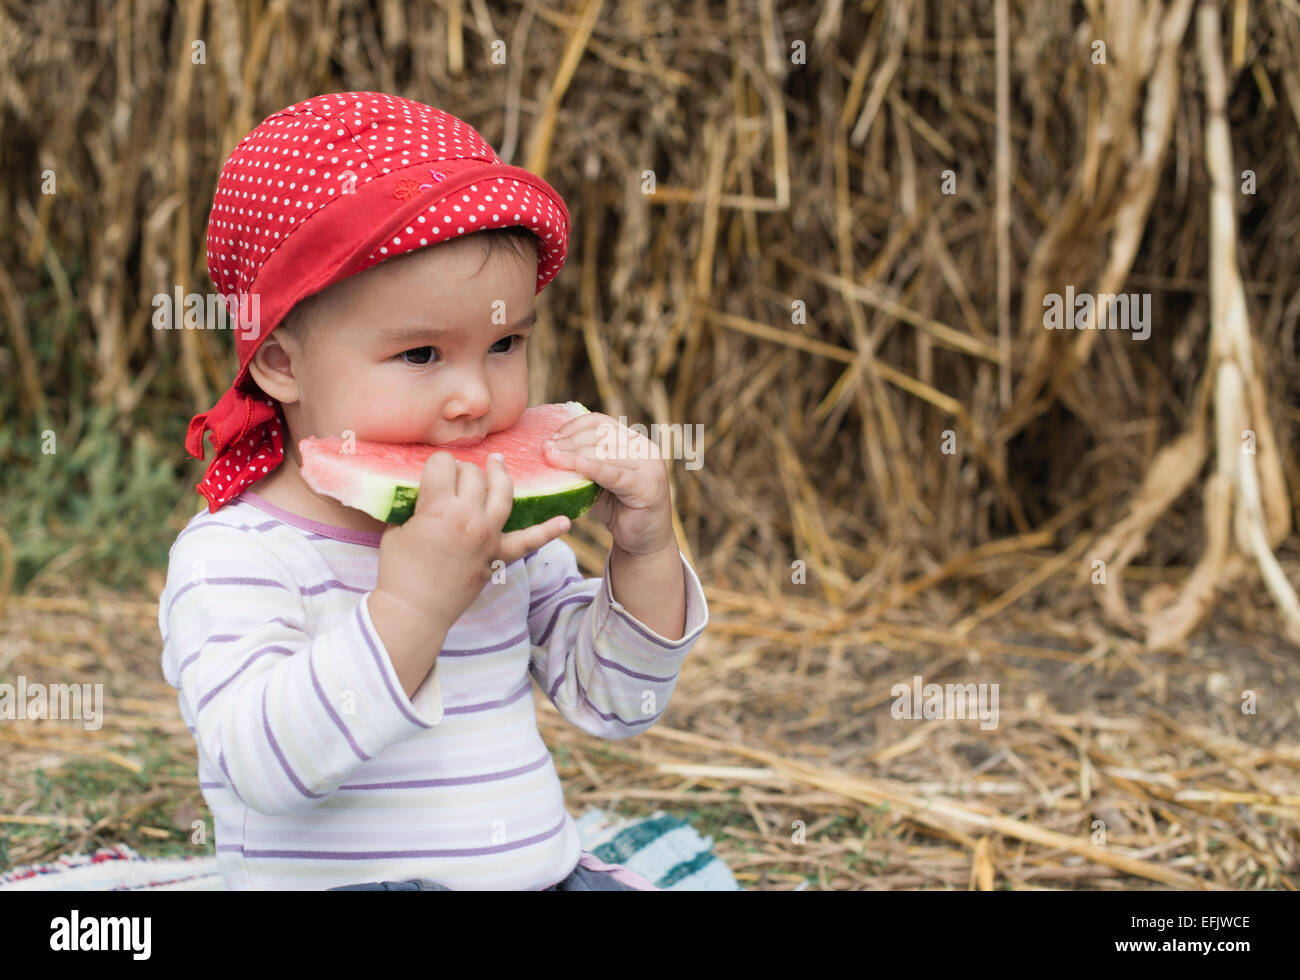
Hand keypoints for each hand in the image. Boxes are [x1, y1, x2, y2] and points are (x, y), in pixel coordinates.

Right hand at [374, 452, 571, 632]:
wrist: (414, 610)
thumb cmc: (398, 570)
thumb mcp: (398, 528)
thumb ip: (414, 505)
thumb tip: (424, 490)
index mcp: (440, 508)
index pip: (444, 465)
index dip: (436, 466)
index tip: (432, 475)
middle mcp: (470, 518)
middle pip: (474, 475)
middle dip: (462, 471)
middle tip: (452, 480)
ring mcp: (489, 536)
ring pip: (504, 493)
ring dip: (501, 474)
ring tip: (498, 463)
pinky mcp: (499, 556)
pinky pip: (529, 541)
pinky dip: (548, 531)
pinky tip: (565, 521)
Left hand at [542, 413, 676, 557]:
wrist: (644, 540)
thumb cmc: (618, 509)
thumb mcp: (597, 482)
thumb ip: (583, 465)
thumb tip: (549, 450)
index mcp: (633, 441)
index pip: (600, 423)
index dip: (573, 426)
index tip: (551, 438)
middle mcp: (645, 448)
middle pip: (601, 437)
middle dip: (569, 442)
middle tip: (545, 450)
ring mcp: (650, 466)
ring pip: (606, 454)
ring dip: (575, 455)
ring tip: (552, 459)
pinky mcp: (648, 486)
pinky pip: (616, 475)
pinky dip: (595, 469)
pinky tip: (577, 466)